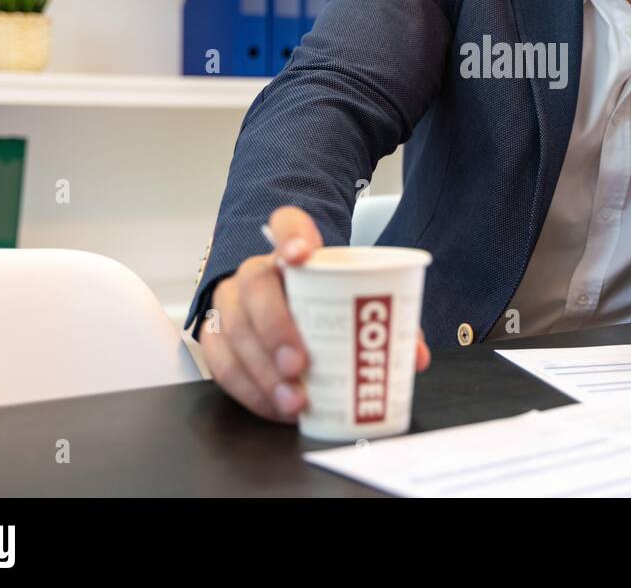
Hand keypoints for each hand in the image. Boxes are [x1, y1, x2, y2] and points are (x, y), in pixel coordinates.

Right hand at [198, 205, 431, 422]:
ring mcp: (231, 301)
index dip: (291, 234)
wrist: (283, 306)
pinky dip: (250, 391)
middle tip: (300, 363)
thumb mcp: (353, 301)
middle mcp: (257, 269)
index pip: (286, 223)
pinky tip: (277, 407)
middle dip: (275, 326)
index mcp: (293, 248)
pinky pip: (222, 363)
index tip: (301, 254)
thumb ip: (388, 322)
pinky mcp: (216, 336)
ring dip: (262, 370)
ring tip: (294, 399)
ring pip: (235, 328)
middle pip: (256, 284)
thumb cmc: (324, 302)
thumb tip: (414, 357)